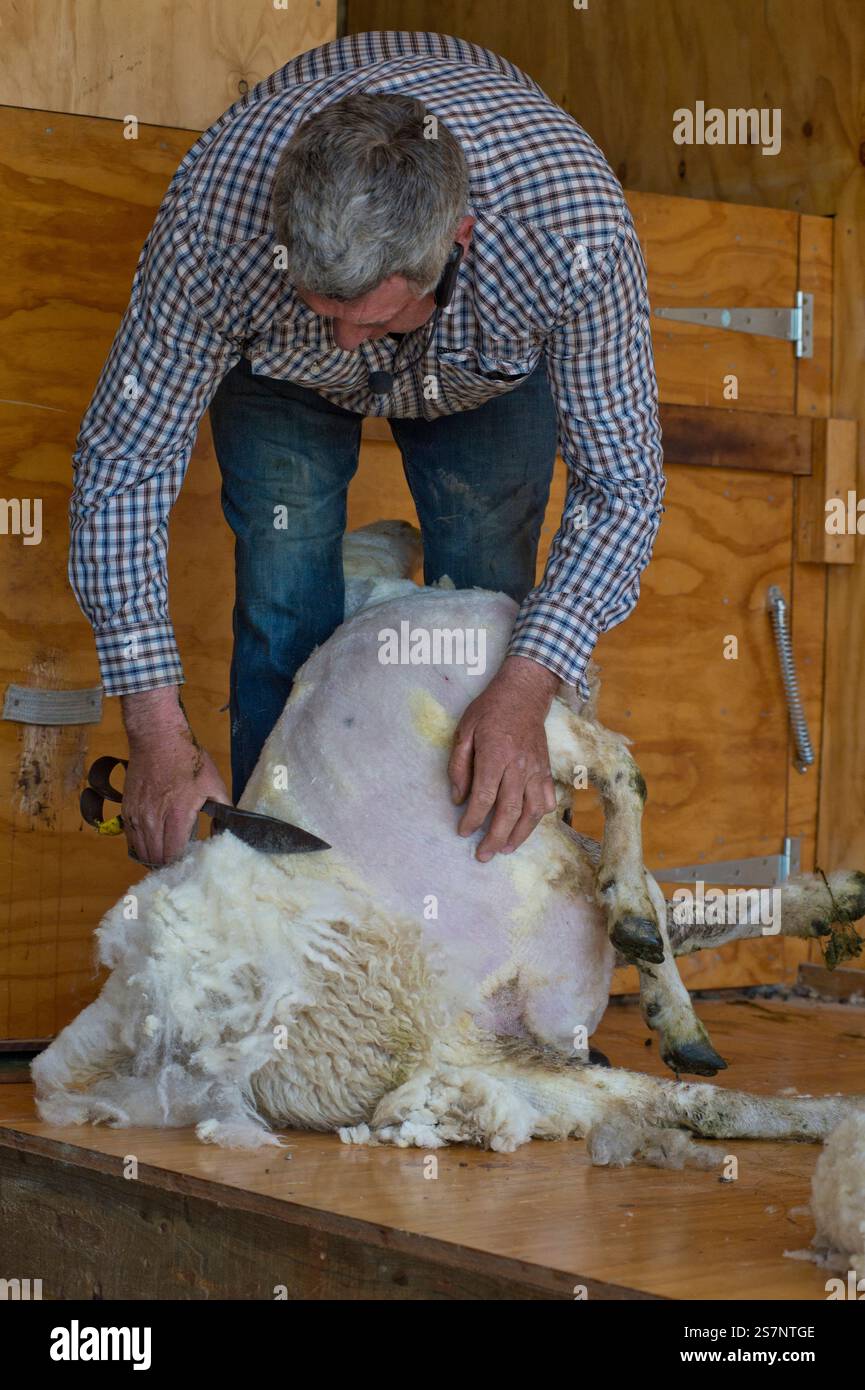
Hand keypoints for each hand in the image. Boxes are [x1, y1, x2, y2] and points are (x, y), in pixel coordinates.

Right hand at [120, 688, 229, 866]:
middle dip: (168, 864)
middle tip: (180, 861)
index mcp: (177, 816)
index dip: (182, 863)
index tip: (190, 861)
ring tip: (167, 855)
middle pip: (156, 858)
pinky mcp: (127, 809)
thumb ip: (223, 810)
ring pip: (141, 851)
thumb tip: (226, 832)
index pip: (174, 855)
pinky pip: (131, 838)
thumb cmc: (188, 759)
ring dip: (153, 857)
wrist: (157, 737)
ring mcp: (137, 815)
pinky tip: (153, 842)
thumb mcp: (214, 783)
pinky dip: (141, 845)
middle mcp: (153, 820)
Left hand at [448, 656, 559, 860]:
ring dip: (519, 835)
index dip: (472, 819)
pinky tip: (527, 826)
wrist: (524, 694)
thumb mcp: (464, 731)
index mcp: (494, 755)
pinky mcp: (546, 770)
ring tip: (505, 848)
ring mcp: (536, 770)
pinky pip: (548, 800)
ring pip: (533, 812)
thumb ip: (459, 766)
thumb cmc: (490, 711)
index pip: (484, 797)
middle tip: (482, 855)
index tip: (462, 831)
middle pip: (509, 811)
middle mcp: (518, 766)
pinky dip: (539, 818)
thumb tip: (459, 798)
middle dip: (494, 837)